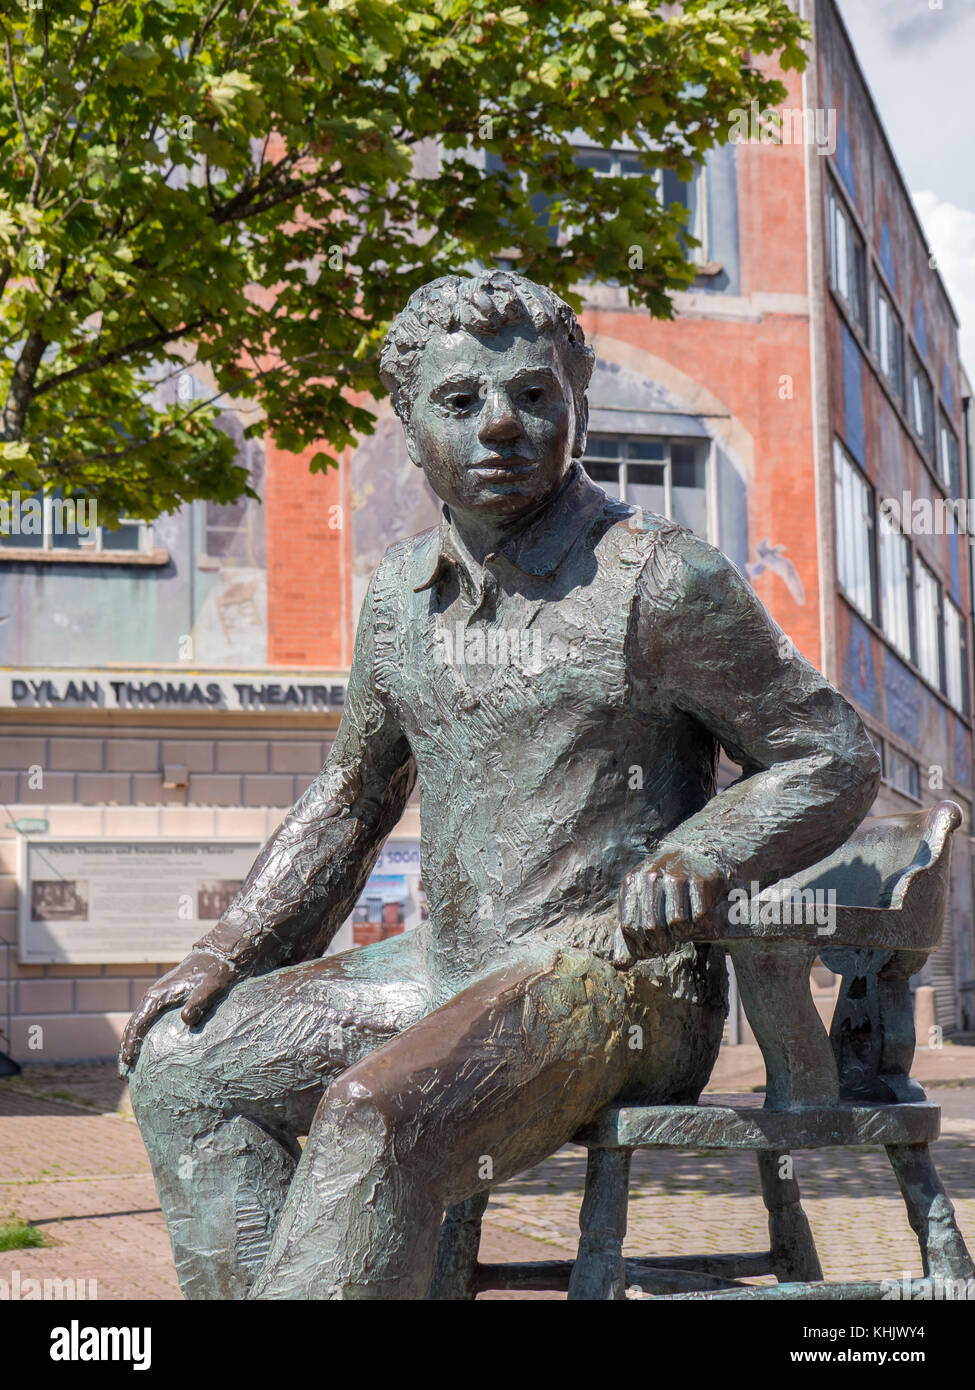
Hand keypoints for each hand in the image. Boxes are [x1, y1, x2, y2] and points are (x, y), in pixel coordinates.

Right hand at [118, 950, 237, 1075]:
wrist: (220, 954)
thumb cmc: (216, 971)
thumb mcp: (211, 986)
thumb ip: (200, 1001)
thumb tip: (186, 1020)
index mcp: (159, 995)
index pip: (137, 1024)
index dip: (130, 1045)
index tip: (126, 1064)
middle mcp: (154, 997)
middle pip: (134, 1027)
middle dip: (126, 1050)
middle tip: (123, 1075)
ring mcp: (160, 998)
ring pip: (140, 1025)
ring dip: (134, 1044)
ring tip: (132, 1068)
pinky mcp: (169, 1000)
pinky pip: (151, 1022)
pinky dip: (146, 1037)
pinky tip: (152, 1052)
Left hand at [613, 848, 729, 969]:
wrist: (694, 853)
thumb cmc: (663, 886)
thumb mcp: (641, 901)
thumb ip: (630, 930)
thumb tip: (619, 965)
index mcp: (631, 882)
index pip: (629, 926)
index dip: (639, 947)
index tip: (649, 953)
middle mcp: (651, 875)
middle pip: (651, 927)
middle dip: (660, 944)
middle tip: (667, 947)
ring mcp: (677, 875)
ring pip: (677, 922)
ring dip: (682, 935)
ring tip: (683, 933)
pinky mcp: (701, 879)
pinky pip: (700, 915)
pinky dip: (701, 926)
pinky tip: (700, 924)